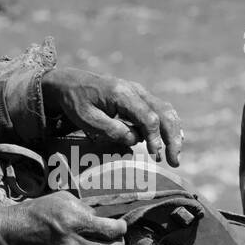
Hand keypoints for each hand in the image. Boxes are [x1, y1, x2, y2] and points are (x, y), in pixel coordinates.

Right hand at [0, 191, 125, 244]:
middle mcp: (74, 243)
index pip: (112, 229)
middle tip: (116, 240)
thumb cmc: (37, 212)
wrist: (12, 234)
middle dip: (118, 244)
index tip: (120, 226)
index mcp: (75, 221)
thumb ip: (85, 207)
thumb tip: (102, 218)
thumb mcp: (62, 199)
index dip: (121, 227)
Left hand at [41, 68, 182, 165]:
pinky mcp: (139, 97)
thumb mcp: (87, 119)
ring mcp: (139, 92)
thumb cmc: (76, 102)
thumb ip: (111, 130)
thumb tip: (135, 140)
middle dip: (172, 138)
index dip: (155, 138)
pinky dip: (168, 126)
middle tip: (174, 162)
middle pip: (164, 113)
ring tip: (174, 155)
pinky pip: (160, 110)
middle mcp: (136, 90)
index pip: (149, 117)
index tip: (154, 156)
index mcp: (122, 93)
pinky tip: (171, 141)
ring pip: (166, 110)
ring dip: (174, 133)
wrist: (70, 83)